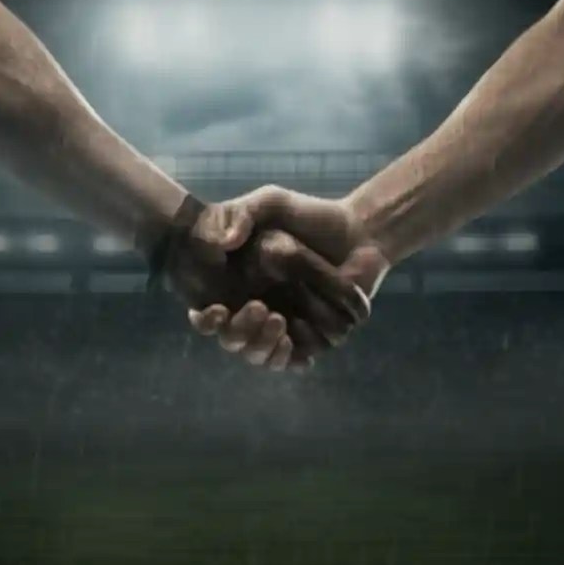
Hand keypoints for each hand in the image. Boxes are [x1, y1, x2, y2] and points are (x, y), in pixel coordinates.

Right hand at [187, 186, 391, 367]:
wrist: (359, 234)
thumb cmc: (310, 216)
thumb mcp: (272, 203)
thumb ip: (241, 213)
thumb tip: (222, 243)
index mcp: (233, 283)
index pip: (206, 312)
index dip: (204, 319)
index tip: (215, 310)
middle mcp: (251, 310)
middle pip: (231, 340)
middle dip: (238, 331)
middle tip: (260, 308)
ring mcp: (279, 328)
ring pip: (257, 355)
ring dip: (262, 346)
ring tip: (279, 321)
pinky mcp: (308, 339)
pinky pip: (289, 361)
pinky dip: (286, 359)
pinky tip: (290, 344)